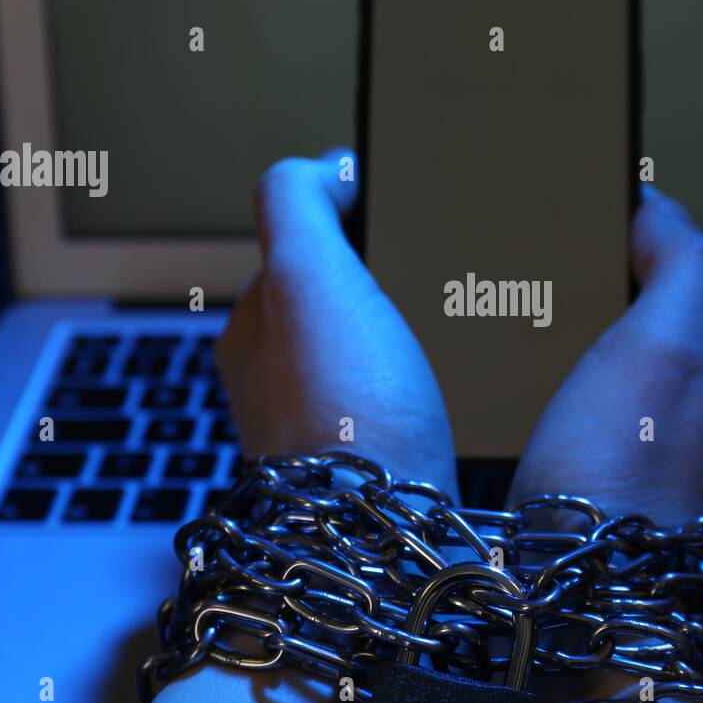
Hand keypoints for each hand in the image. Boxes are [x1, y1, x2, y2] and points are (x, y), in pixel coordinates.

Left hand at [215, 147, 457, 497]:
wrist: (380, 537)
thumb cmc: (341, 411)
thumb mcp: (307, 277)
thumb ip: (295, 204)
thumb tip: (320, 166)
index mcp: (251, 336)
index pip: (291, 256)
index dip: (340, 224)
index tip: (391, 212)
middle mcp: (275, 390)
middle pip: (330, 311)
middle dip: (373, 285)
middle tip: (429, 271)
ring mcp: (322, 435)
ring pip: (364, 361)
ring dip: (400, 337)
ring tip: (449, 325)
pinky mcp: (371, 474)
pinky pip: (394, 406)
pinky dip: (418, 385)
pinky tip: (452, 388)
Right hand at [507, 185, 702, 530]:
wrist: (586, 592)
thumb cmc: (627, 474)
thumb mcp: (664, 347)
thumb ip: (684, 266)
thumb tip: (666, 211)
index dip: (650, 235)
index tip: (592, 216)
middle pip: (672, 315)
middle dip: (622, 284)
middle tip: (564, 268)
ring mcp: (677, 448)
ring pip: (639, 359)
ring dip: (598, 331)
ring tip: (550, 318)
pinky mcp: (630, 475)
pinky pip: (611, 403)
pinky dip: (581, 379)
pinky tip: (547, 382)